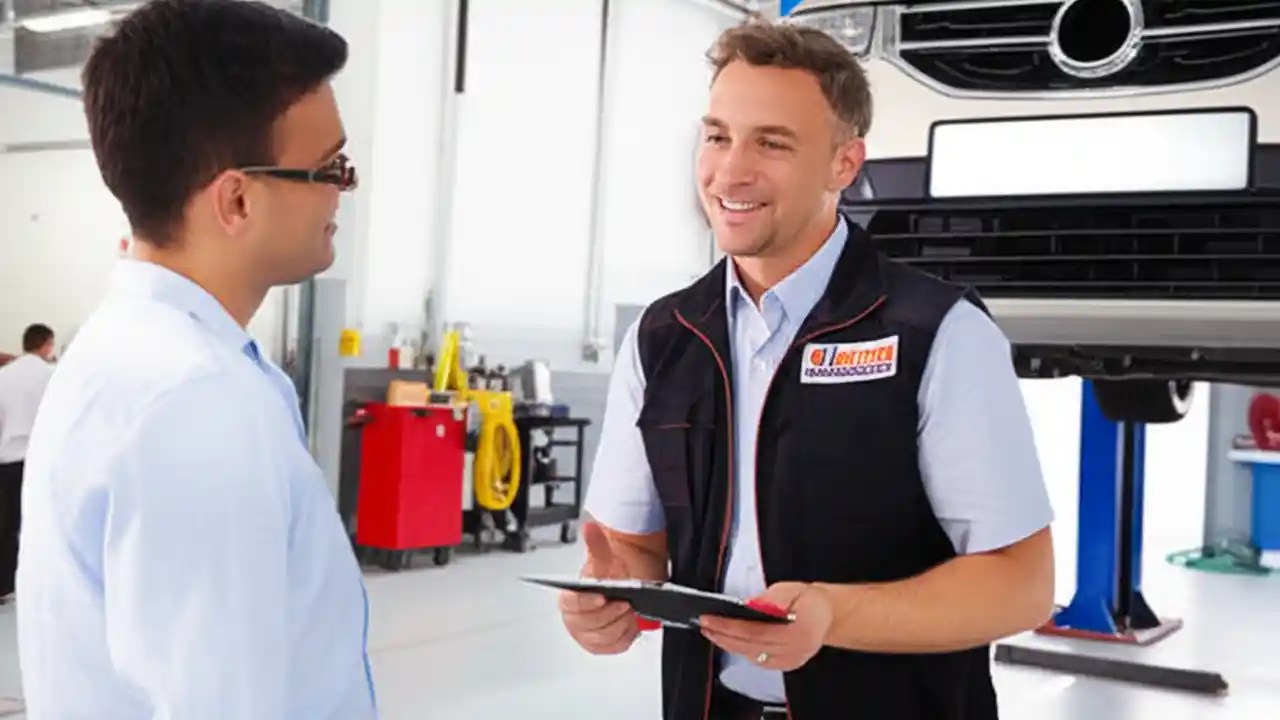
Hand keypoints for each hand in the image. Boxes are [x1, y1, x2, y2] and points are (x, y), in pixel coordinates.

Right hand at [558, 520, 640, 654]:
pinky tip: (631, 623)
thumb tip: (589, 527)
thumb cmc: (611, 576)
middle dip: (610, 614)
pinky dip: (626, 635)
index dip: (585, 602)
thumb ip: (597, 544)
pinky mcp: (604, 646)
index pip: (571, 605)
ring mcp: (589, 635)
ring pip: (603, 637)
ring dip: (620, 624)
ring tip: (630, 611)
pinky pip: (615, 646)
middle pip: (588, 625)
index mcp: (570, 599)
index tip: (601, 596)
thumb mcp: (606, 559)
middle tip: (624, 603)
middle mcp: (576, 620)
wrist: (627, 588)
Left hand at [699, 582, 833, 671]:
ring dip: (729, 644)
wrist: (828, 616)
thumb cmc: (810, 601)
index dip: (729, 626)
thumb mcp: (793, 589)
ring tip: (712, 632)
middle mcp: (796, 650)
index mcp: (799, 630)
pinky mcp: (788, 665)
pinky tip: (730, 642)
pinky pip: (759, 661)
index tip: (710, 618)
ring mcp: (792, 660)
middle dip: (723, 636)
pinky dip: (742, 651)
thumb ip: (773, 598)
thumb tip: (750, 605)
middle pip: (750, 646)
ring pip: (752, 656)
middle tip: (704, 625)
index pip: (755, 632)